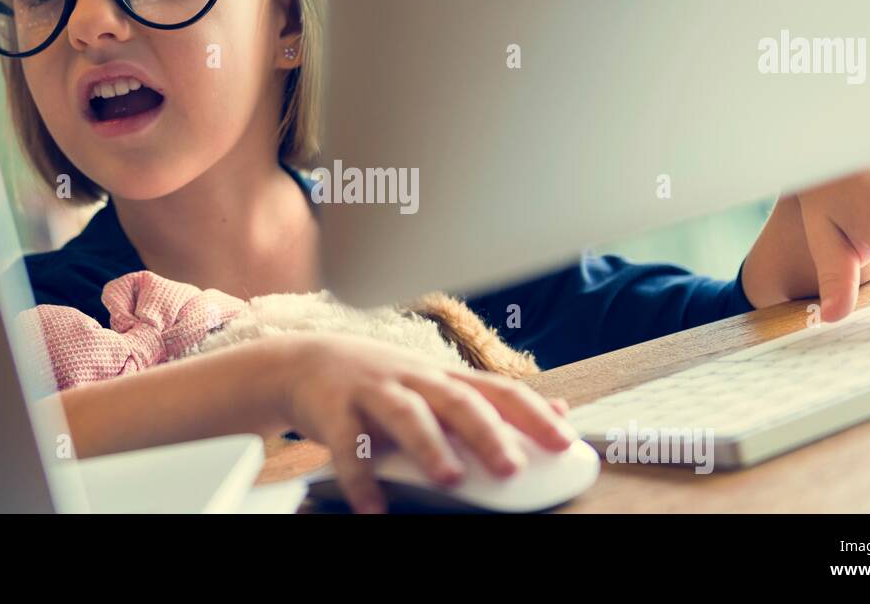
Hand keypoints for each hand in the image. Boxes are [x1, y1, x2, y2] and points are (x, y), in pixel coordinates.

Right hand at [276, 333, 574, 512]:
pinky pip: (347, 445)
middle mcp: (414, 379)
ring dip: (429, 445)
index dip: (533, 414)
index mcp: (445, 377)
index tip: (564, 442)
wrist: (305, 362)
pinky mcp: (333, 410)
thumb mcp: (438, 384)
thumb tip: (559, 409)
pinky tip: (374, 507)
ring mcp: (373, 391)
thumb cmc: (382, 382)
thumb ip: (492, 400)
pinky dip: (360, 478)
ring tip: (450, 478)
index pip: (498, 390)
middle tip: (511, 467)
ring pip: (406, 413)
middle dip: (487, 433)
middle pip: (456, 400)